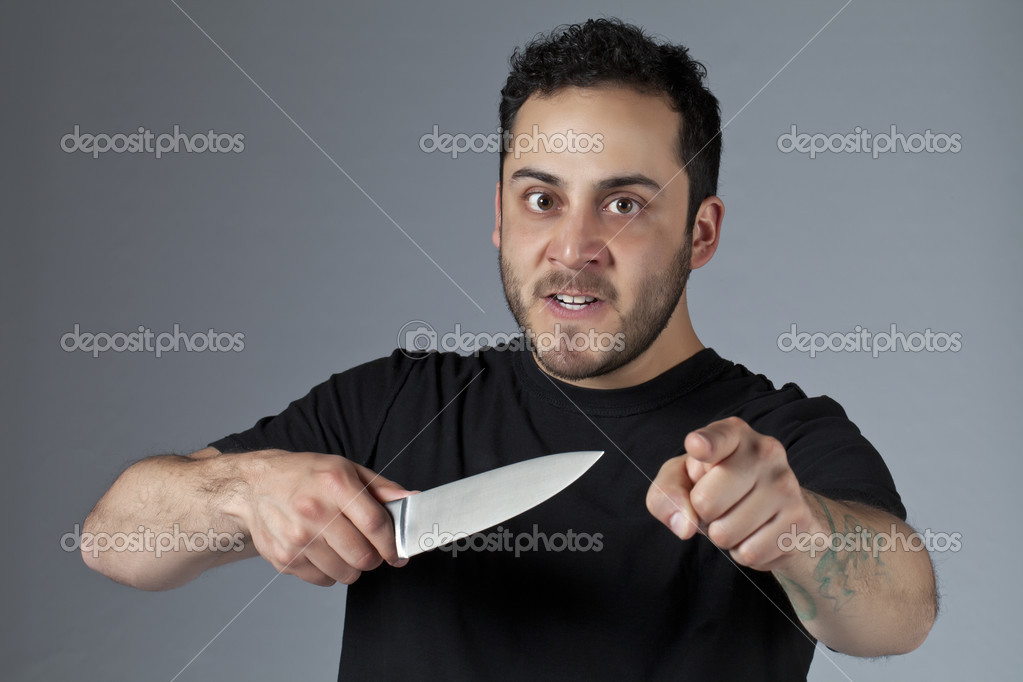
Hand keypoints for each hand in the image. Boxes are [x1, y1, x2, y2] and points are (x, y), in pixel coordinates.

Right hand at [231, 450, 411, 585]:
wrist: (254, 486)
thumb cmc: (304, 476)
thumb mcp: (345, 468)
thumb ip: (381, 487)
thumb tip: (412, 500)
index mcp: (334, 484)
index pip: (376, 524)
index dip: (392, 543)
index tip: (397, 551)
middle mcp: (314, 511)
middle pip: (363, 556)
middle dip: (374, 558)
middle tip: (370, 550)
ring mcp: (297, 538)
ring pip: (345, 574)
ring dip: (352, 567)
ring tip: (343, 548)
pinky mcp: (285, 559)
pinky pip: (323, 580)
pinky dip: (330, 571)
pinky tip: (322, 551)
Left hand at [646, 416, 811, 570]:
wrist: (775, 509)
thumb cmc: (716, 486)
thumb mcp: (681, 479)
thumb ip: (667, 493)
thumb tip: (685, 525)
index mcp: (733, 434)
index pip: (718, 438)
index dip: (704, 445)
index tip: (697, 447)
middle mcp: (765, 451)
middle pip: (706, 501)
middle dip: (702, 513)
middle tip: (717, 504)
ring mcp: (786, 484)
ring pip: (725, 533)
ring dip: (722, 535)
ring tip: (735, 517)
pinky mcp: (799, 518)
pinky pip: (749, 552)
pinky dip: (742, 550)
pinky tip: (754, 532)